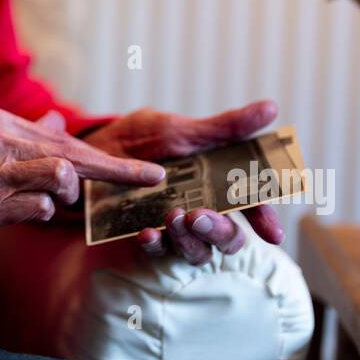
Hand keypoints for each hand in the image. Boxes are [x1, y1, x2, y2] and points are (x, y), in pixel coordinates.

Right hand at [0, 107, 165, 248]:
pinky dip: (40, 212)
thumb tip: (60, 123)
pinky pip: (38, 208)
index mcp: (2, 121)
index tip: (147, 171)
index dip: (110, 158)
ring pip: (62, 177)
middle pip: (75, 155)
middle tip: (152, 179)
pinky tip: (22, 210)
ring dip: (65, 194)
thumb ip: (25, 132)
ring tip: (47, 198)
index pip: (68, 139)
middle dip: (118, 171)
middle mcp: (2, 140)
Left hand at [83, 100, 284, 264]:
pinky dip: (156, 244)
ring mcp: (174, 226)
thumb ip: (224, 128)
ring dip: (190, 239)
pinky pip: (158, 252)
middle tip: (201, 215)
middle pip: (228, 236)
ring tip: (174, 217)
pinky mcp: (145, 234)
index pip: (249, 206)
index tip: (272, 233)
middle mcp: (199, 208)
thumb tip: (271, 108)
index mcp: (215, 183)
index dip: (264, 219)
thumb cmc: (139, 138)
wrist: (87, 151)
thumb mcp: (179, 130)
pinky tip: (147, 232)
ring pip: (198, 251)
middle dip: (221, 231)